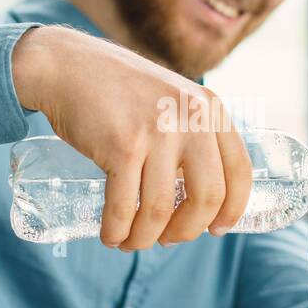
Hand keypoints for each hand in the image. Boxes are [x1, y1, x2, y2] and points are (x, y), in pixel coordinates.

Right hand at [12, 25, 250, 249]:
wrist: (68, 66)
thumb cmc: (119, 92)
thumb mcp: (172, 101)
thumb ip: (191, 137)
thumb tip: (200, 199)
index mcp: (210, 109)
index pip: (239, 172)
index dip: (232, 210)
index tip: (216, 230)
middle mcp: (191, 119)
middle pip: (206, 198)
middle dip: (186, 231)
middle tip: (167, 239)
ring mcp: (158, 132)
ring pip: (161, 210)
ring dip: (144, 238)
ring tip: (130, 241)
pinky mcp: (123, 146)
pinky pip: (124, 207)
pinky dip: (117, 230)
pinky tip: (111, 236)